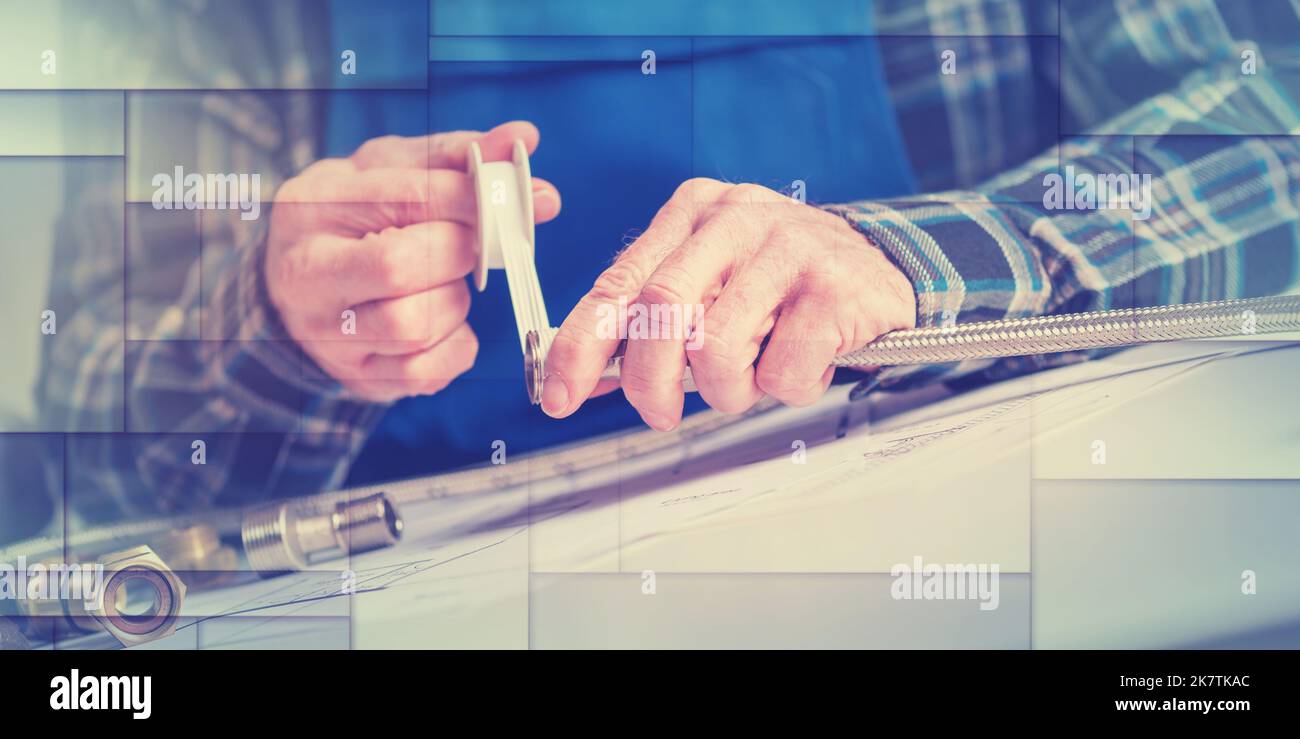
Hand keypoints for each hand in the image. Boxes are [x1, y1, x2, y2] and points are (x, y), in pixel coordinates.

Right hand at [266, 121, 560, 401]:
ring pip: (415, 325)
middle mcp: (307, 274)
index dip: (468, 197)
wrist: (304, 280)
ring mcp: (327, 335)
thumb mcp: (392, 169)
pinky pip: (429, 372)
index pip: (406, 197)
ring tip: (445, 283)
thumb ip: (456, 154)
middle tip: (468, 244)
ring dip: (455, 302)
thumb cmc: (358, 215)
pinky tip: (444, 322)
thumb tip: (524, 137)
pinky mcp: (358, 378)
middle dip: (457, 252)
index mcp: (312, 205)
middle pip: (403, 266)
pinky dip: (455, 345)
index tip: (504, 197)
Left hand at [542, 178, 914, 428]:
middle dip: (650, 380)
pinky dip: (786, 387)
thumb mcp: (710, 281)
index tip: (559, 397)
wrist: (879, 266)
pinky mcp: (833, 286)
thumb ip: (651, 320)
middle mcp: (734, 219)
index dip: (580, 346)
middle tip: (662, 413)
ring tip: (752, 378)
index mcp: (692, 213)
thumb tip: (588, 377)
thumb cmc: (780, 283)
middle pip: (660, 311)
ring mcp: (787, 247)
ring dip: (729, 391)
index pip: (617, 283)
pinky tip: (804, 362)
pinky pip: (782, 369)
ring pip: (718, 348)